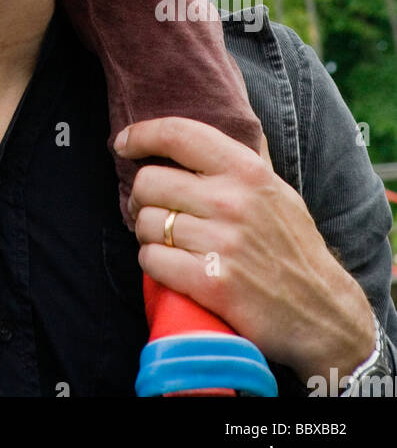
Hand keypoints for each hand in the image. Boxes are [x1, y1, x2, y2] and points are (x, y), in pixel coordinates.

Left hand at [117, 117, 376, 385]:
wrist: (323, 313)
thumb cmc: (292, 248)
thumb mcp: (275, 191)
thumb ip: (235, 163)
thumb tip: (191, 135)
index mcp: (248, 171)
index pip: (179, 134)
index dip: (142, 134)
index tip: (124, 143)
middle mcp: (233, 201)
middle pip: (149, 182)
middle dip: (142, 198)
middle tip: (154, 211)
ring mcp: (222, 243)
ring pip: (145, 223)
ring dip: (149, 235)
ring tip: (171, 244)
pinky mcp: (212, 283)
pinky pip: (151, 260)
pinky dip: (153, 264)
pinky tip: (173, 268)